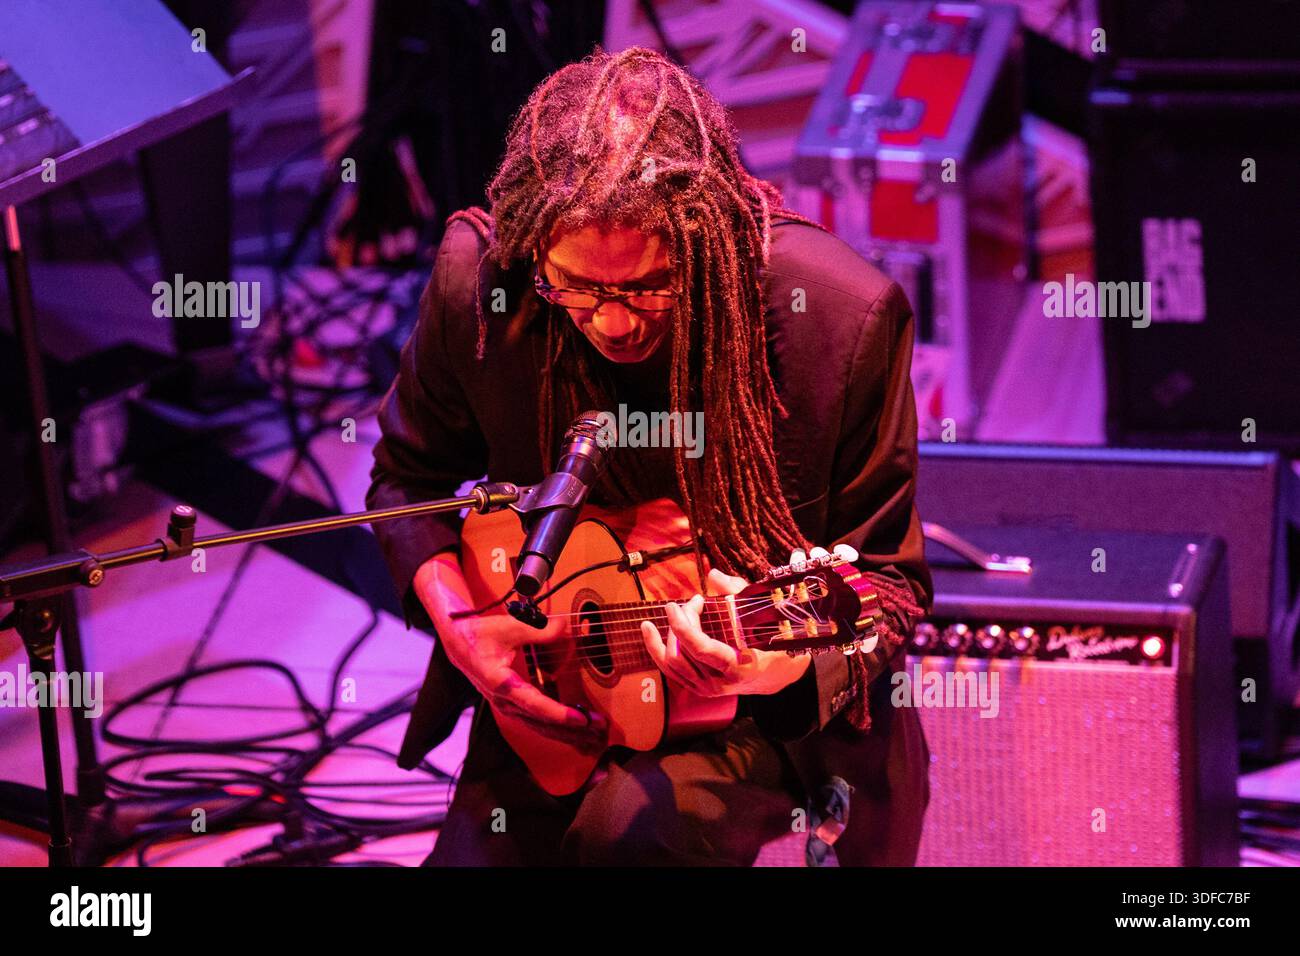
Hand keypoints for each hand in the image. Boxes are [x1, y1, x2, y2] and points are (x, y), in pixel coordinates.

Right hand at [415, 553, 605, 746]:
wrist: (457, 642)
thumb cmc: (479, 635)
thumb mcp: (509, 627)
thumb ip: (539, 630)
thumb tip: (566, 627)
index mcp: (502, 684)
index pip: (536, 705)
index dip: (560, 714)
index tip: (582, 719)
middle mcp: (504, 701)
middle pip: (542, 723)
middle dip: (573, 730)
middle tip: (599, 729)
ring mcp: (507, 706)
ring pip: (541, 727)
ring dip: (568, 733)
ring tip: (593, 735)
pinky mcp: (511, 705)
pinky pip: (537, 721)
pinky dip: (557, 727)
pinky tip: (575, 729)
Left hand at [639, 545, 859, 697]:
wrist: (775, 674)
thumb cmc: (771, 640)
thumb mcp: (762, 614)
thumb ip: (736, 592)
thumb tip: (713, 576)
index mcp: (739, 667)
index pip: (701, 649)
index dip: (683, 626)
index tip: (674, 606)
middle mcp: (720, 683)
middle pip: (682, 652)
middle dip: (680, 622)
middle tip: (694, 602)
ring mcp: (707, 690)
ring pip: (671, 663)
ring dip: (668, 634)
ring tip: (676, 612)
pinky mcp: (697, 688)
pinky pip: (670, 670)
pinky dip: (658, 649)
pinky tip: (651, 631)